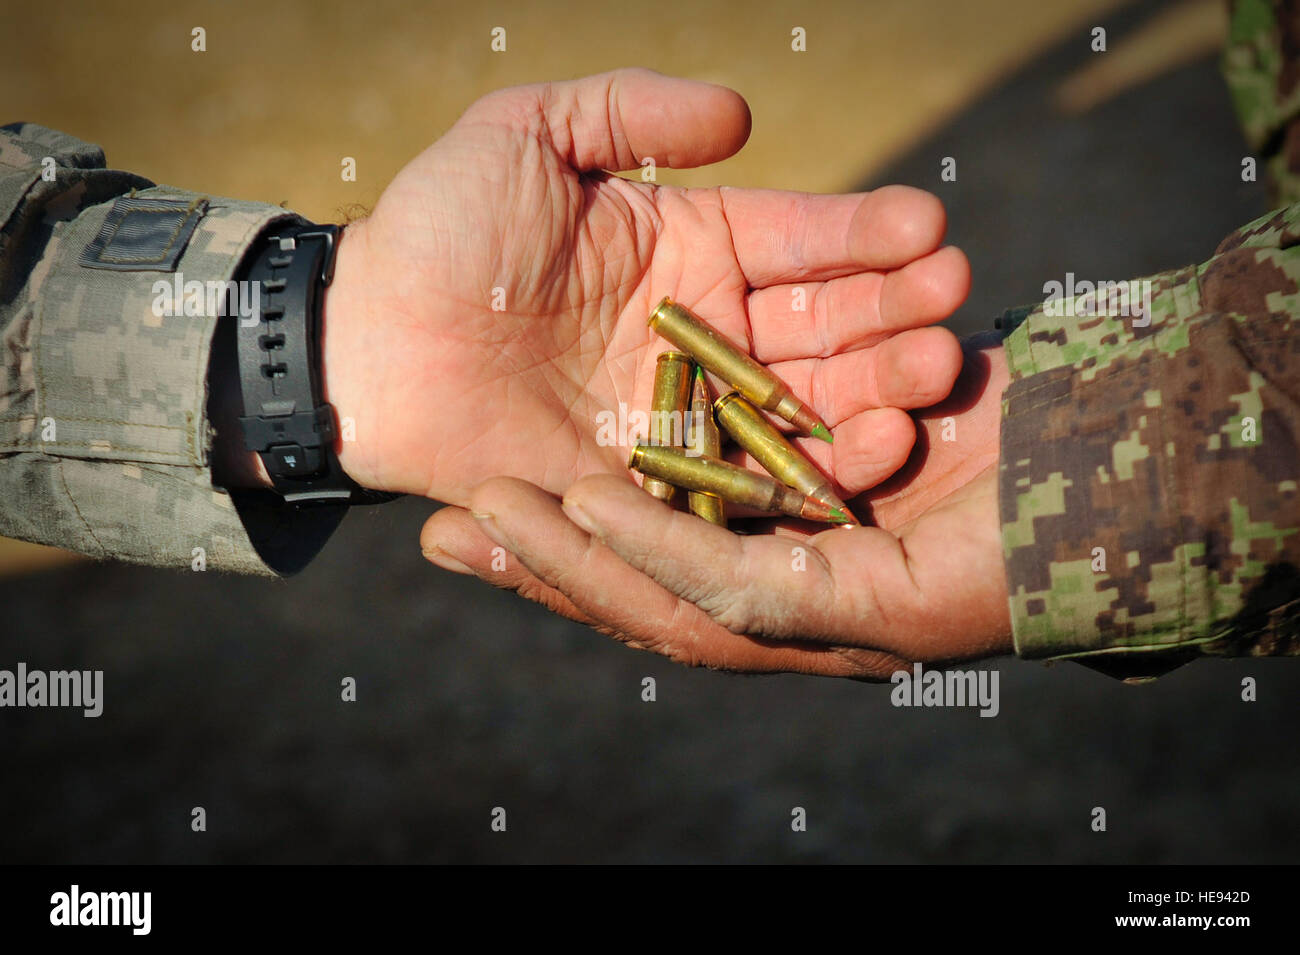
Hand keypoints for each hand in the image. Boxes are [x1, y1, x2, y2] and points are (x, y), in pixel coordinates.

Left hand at [316, 69, 968, 502]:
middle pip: (820, 324)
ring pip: (801, 401)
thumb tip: (742, 114)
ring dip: (872, 387)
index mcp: (691, 248)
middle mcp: (707, 332)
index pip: (798, 239)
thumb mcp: (528, 134)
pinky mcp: (662, 481)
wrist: (369, 345)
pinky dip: (807, 466)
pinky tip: (871, 449)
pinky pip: (745, 475)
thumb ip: (630, 110)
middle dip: (891, 311)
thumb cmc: (440, 229)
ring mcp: (690, 411)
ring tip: (934, 370)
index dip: (862, 234)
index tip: (929, 227)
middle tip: (955, 301)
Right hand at [419, 335, 1011, 677]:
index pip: (650, 564)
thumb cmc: (993, 416)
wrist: (1117, 446)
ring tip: (485, 517)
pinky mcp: (864, 620)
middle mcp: (799, 610)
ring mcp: (830, 629)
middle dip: (538, 567)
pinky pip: (736, 586)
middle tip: (440, 535)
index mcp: (788, 564)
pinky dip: (654, 549)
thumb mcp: (845, 397)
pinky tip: (584, 505)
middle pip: (641, 600)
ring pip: (668, 607)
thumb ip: (765, 409)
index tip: (469, 512)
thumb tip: (688, 381)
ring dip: (572, 564)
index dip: (557, 547)